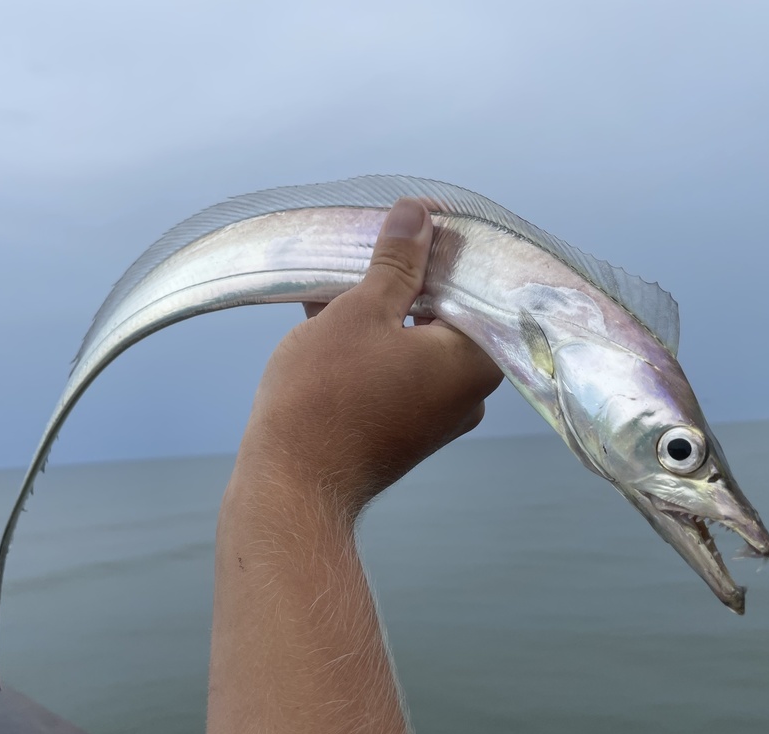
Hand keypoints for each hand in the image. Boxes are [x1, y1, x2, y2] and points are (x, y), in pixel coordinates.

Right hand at [237, 197, 503, 513]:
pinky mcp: (400, 425)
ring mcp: (432, 413)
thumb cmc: (325, 396)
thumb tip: (419, 215)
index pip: (479, 285)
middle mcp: (465, 390)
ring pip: (413, 339)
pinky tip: (329, 309)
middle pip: (445, 311)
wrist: (290, 483)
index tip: (417, 216)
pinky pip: (394, 367)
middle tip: (375, 238)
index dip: (447, 244)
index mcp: (472, 360)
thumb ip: (397, 262)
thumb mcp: (360, 310)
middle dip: (406, 273)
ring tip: (341, 271)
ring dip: (380, 304)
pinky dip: (369, 339)